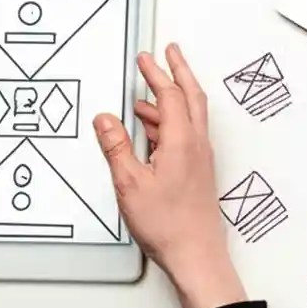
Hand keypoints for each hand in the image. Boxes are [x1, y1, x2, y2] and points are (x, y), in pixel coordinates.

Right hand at [93, 44, 245, 307]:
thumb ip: (117, 148)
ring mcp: (200, 157)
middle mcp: (197, 144)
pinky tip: (152, 131)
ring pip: (190, 115)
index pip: (170, 95)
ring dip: (171, 99)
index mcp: (182, 141)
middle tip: (170, 52)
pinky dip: (170, 122)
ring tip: (145, 96)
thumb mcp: (130, 184)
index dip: (156, 73)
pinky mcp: (198, 170)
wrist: (197, 255)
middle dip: (179, 71)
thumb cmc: (169, 225)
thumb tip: (106, 120)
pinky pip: (186, 134)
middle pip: (191, 96)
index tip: (146, 58)